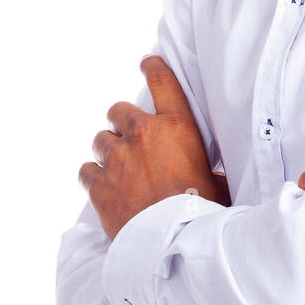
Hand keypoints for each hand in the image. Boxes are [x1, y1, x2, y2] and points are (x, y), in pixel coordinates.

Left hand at [79, 55, 228, 240]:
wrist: (171, 242)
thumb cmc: (202, 214)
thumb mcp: (218, 184)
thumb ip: (212, 172)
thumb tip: (219, 179)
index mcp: (177, 127)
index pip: (162, 81)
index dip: (152, 66)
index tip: (146, 62)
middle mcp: (143, 134)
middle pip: (119, 111)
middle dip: (122, 122)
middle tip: (131, 140)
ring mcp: (116, 158)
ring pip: (100, 139)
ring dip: (108, 150)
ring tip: (119, 168)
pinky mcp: (97, 183)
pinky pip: (86, 170)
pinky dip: (93, 176)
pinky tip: (104, 186)